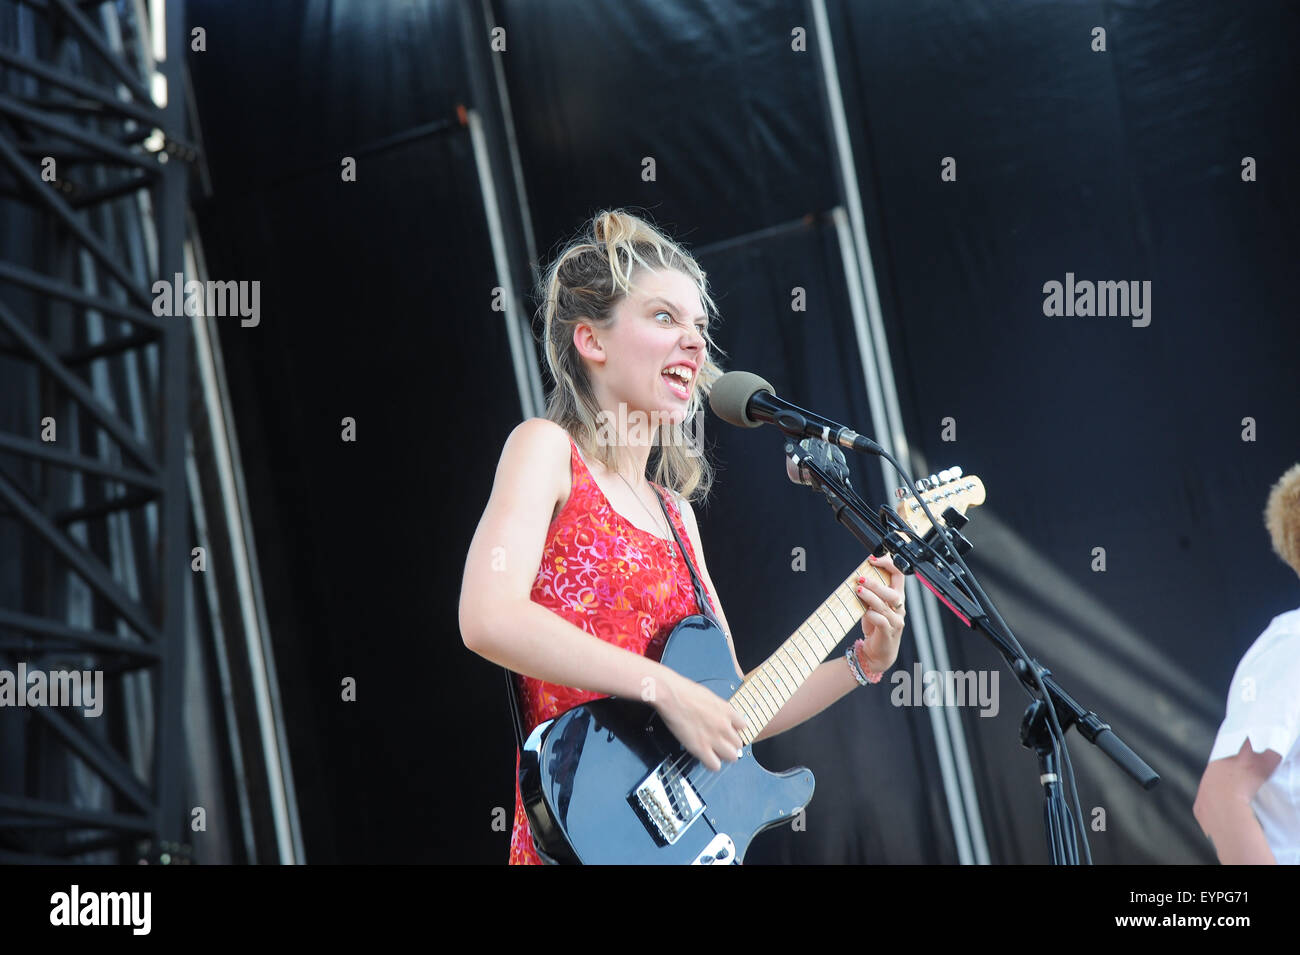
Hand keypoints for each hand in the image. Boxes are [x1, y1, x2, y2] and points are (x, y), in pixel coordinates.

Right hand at [651, 670, 748, 771]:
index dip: (734, 731)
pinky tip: (705, 759)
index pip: (743, 727)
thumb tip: (716, 714)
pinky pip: (715, 765)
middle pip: (738, 744)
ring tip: (714, 754)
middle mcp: (724, 725)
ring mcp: (714, 738)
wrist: (671, 694)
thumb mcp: (708, 696)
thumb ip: (717, 708)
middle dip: (730, 746)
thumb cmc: (684, 691)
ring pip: (731, 757)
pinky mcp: (701, 747)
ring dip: (723, 756)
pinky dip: (711, 764)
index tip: (728, 733)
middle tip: (721, 745)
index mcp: (726, 710)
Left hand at [854, 554, 905, 673]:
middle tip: (861, 578)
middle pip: (893, 591)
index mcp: (897, 597)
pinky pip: (882, 621)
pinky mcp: (889, 632)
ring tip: (858, 590)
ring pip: (886, 605)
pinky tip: (864, 612)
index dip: (888, 564)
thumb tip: (857, 576)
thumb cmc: (875, 626)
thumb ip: (869, 592)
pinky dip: (872, 615)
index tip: (873, 559)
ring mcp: (895, 621)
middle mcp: (899, 608)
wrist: (876, 653)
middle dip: (876, 583)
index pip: (900, 575)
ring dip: (871, 596)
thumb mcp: (872, 605)